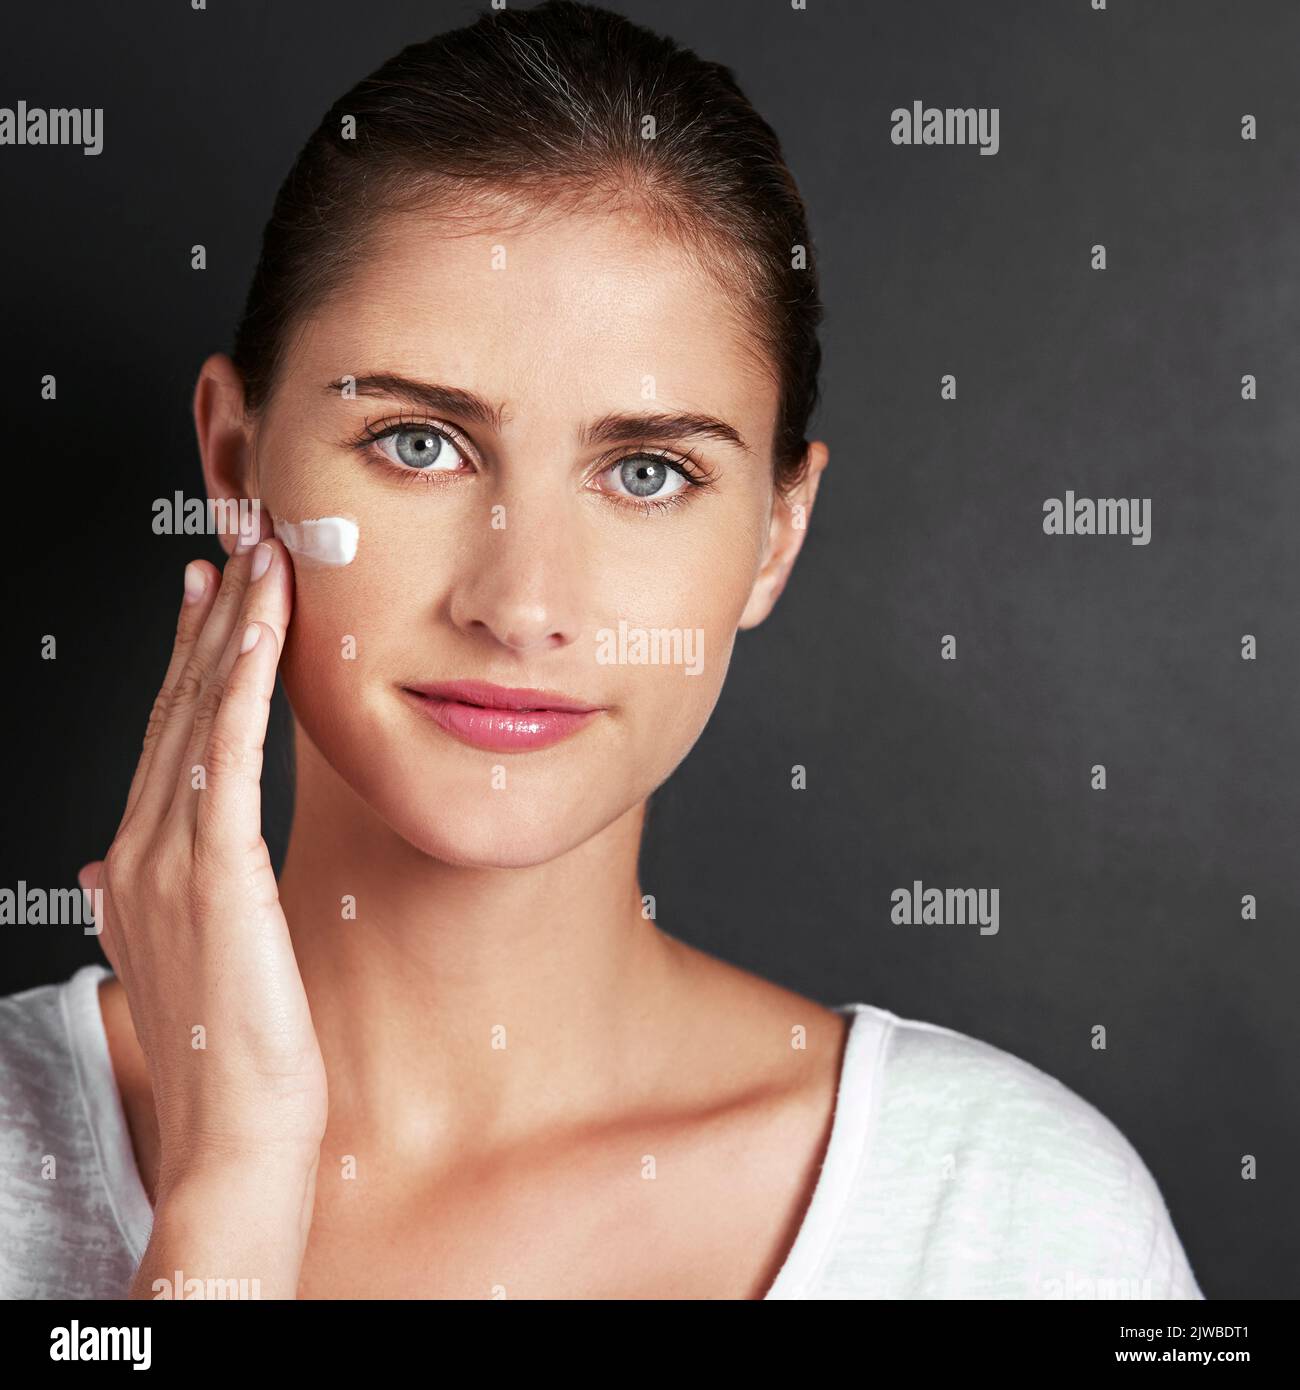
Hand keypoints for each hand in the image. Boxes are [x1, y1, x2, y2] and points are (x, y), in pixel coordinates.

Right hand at [79, 529, 325, 1200]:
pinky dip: (239, 681)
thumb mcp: (178, 958)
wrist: (235, 1132)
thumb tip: (112, 863)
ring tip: (258, 557)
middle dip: (210, 617)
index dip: (189, 658)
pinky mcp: (216, 869)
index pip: (168, 736)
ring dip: (231, 626)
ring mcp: (171, 856)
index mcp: (141, 863)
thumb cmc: (230, 1051)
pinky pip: (227, 752)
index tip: (213, 596)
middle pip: (178, 705)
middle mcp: (144, 847)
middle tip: (237, 543)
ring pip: (198, 712)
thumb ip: (147, 899)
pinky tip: (260, 628)